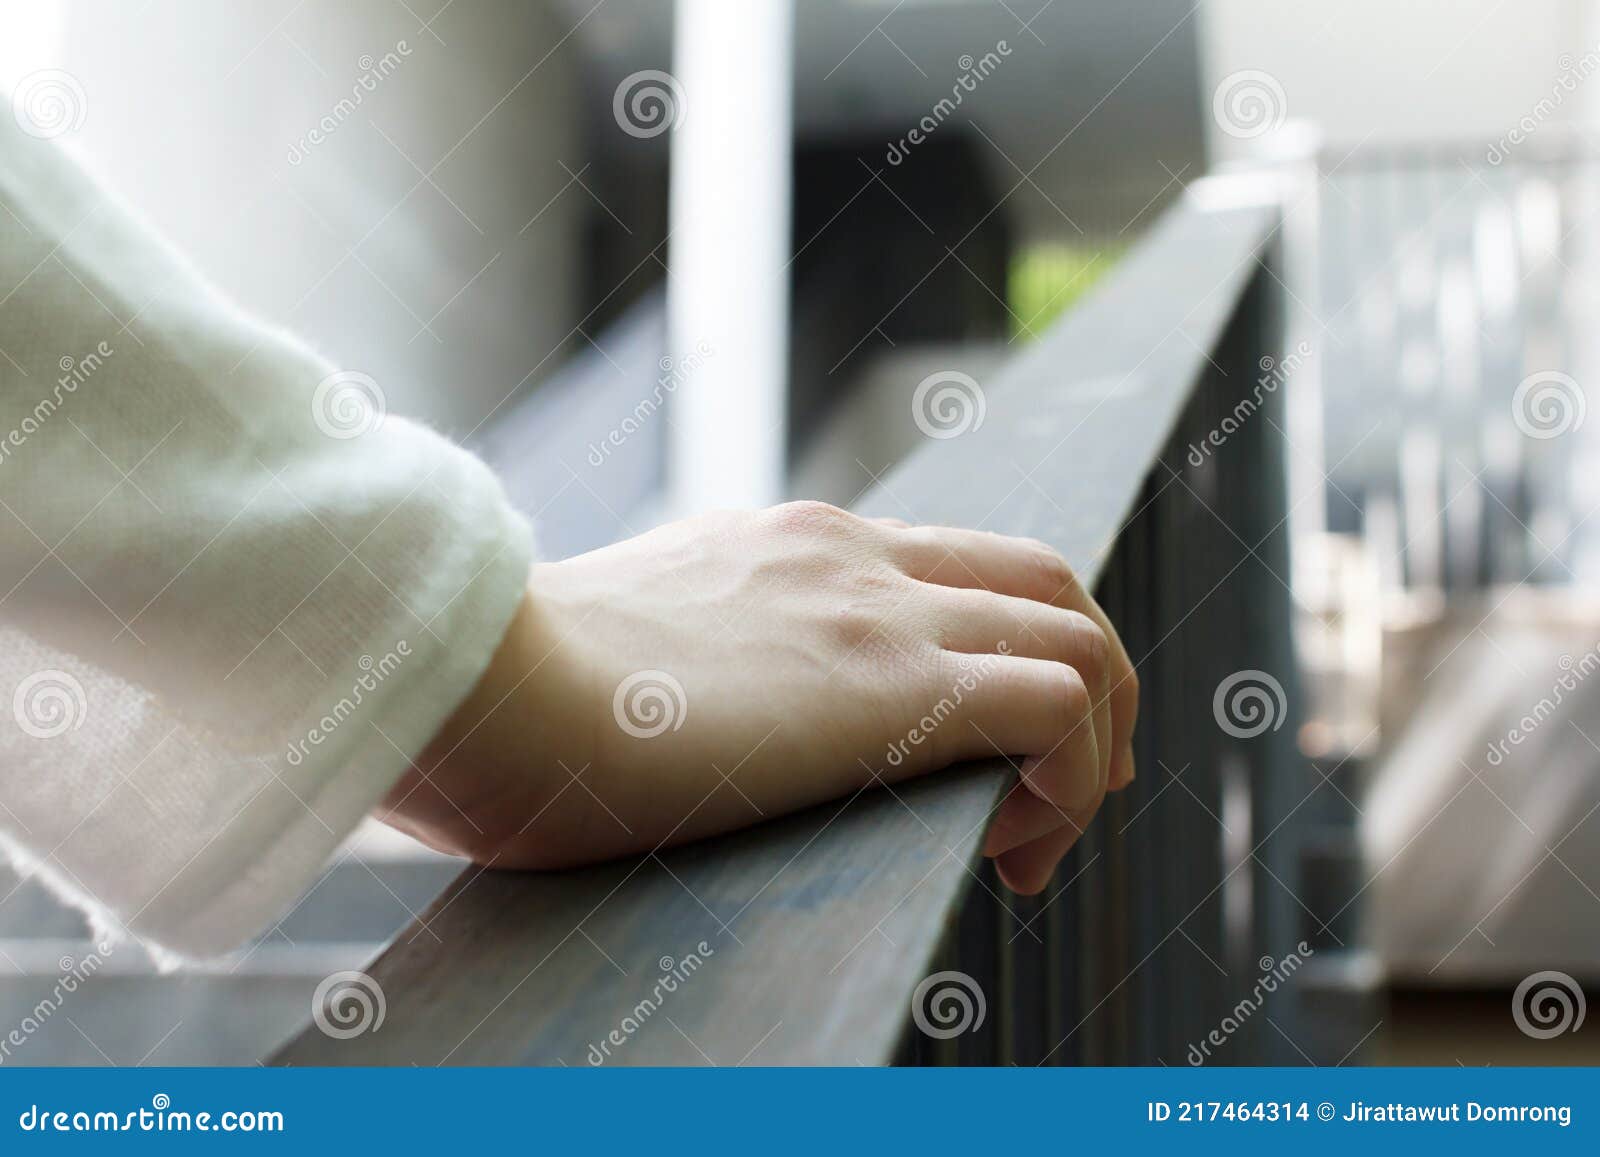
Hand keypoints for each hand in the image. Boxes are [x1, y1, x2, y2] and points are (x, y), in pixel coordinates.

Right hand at [380, 501, 1137, 893]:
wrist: (481, 680)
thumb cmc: (508, 692)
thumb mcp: (615, 650)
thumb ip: (660, 665)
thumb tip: (627, 727)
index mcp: (791, 544)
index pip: (952, 560)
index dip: (1004, 642)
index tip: (986, 748)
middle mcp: (853, 556)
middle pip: (1044, 577)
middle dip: (1088, 676)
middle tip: (1066, 786)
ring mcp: (880, 613)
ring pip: (1077, 633)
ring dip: (1099, 736)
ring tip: (1056, 831)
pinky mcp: (894, 689)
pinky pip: (1059, 707)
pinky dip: (1074, 777)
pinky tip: (1023, 851)